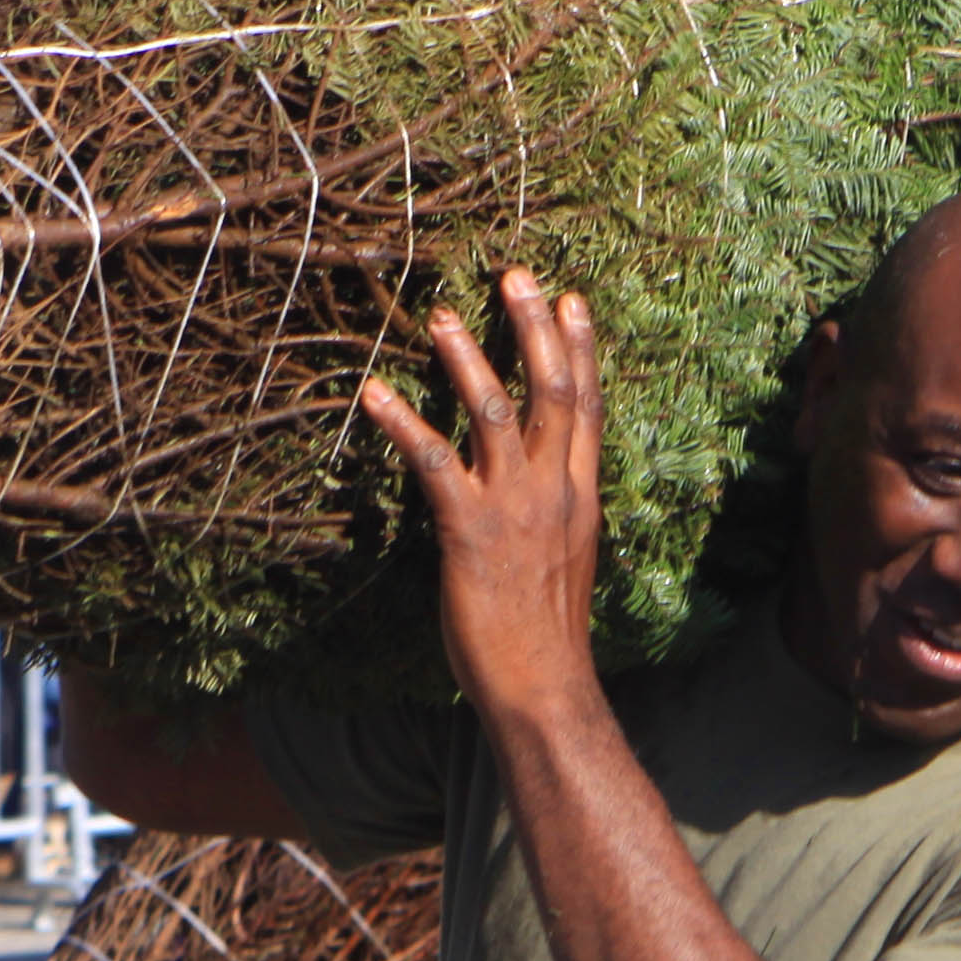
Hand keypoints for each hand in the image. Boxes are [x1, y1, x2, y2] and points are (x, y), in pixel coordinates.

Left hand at [362, 268, 602, 717]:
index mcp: (580, 497)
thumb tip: (532, 495)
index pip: (587, 408)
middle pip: (553, 391)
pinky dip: (402, 424)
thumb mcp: (562, 563)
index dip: (580, 350)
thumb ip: (550, 517)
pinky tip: (374, 394)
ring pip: (497, 413)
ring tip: (443, 316)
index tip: (572, 301)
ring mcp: (516, 508)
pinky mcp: (471, 530)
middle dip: (535, 328)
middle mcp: (555, 491)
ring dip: (468, 359)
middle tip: (516, 274)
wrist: (543, 687)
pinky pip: (435, 462)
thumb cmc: (544, 638)